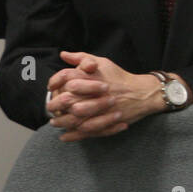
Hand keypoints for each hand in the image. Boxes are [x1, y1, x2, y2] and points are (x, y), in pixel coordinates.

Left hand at [45, 51, 162, 141]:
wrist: (141, 93)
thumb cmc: (120, 78)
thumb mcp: (102, 62)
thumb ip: (82, 58)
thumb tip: (64, 55)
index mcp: (93, 76)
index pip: (66, 78)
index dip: (55, 83)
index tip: (51, 88)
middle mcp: (96, 93)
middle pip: (67, 100)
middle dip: (55, 106)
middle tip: (50, 109)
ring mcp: (101, 109)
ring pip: (75, 118)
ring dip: (62, 122)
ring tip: (55, 122)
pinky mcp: (105, 123)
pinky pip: (85, 131)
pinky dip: (73, 135)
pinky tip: (64, 136)